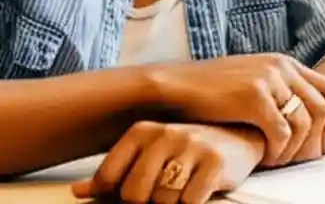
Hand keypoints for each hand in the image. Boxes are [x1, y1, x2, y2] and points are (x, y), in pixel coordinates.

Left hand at [71, 122, 263, 203]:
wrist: (242, 137)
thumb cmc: (189, 151)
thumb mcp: (149, 157)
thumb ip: (115, 174)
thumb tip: (77, 193)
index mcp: (142, 131)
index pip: (109, 180)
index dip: (120, 195)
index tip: (141, 187)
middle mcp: (165, 134)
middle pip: (135, 195)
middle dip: (150, 199)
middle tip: (168, 187)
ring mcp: (191, 146)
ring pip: (163, 200)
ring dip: (175, 201)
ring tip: (187, 184)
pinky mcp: (215, 162)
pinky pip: (190, 201)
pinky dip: (195, 201)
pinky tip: (202, 186)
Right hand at [147, 54, 324, 166]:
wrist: (171, 88)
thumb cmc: (208, 92)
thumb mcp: (250, 81)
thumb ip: (276, 91)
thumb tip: (299, 116)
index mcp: (284, 63)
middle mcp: (282, 67)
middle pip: (322, 107)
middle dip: (319, 138)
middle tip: (307, 160)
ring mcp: (269, 80)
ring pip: (304, 123)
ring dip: (295, 149)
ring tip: (279, 161)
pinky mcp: (254, 98)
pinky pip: (282, 132)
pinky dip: (279, 151)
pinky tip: (267, 159)